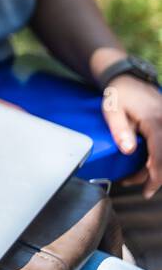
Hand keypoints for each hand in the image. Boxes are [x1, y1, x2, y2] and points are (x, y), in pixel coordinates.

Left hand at [102, 74, 161, 197]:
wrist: (129, 79)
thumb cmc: (119, 95)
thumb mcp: (112, 110)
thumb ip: (120, 130)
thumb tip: (128, 151)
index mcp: (155, 122)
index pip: (159, 155)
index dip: (155, 176)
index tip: (147, 190)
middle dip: (153, 176)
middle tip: (134, 186)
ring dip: (155, 168)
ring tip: (134, 178)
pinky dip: (157, 158)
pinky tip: (145, 165)